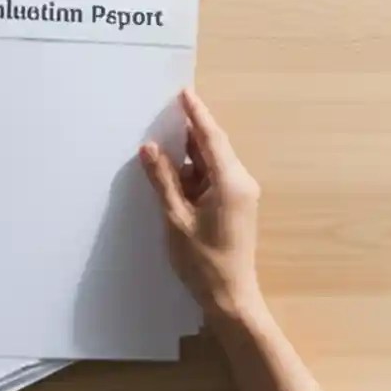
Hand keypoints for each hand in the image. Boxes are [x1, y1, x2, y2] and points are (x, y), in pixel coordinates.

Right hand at [139, 89, 263, 321]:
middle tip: (163, 115)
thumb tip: (149, 148)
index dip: (196, 114)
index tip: (183, 92)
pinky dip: (192, 175)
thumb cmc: (202, 262)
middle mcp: (240, 182)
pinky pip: (211, 179)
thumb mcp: (176, 219)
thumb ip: (163, 180)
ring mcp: (240, 195)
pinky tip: (171, 175)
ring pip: (210, 164)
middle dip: (188, 133)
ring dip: (187, 157)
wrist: (230, 298)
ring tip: (158, 147)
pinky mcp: (234, 206)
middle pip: (212, 148)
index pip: (211, 138)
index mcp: (230, 182)